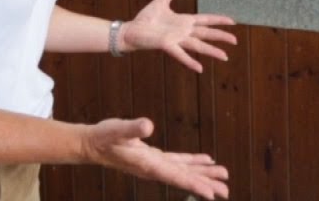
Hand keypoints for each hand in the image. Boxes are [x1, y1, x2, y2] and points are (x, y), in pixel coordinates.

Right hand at [81, 118, 228, 198]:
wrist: (91, 144)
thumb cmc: (104, 137)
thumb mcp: (117, 130)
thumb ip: (132, 128)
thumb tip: (148, 125)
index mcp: (148, 165)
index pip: (176, 178)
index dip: (194, 185)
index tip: (212, 194)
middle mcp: (154, 168)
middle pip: (184, 178)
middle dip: (205, 184)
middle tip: (226, 190)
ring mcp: (155, 164)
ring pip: (184, 171)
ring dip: (203, 174)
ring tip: (222, 176)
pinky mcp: (154, 158)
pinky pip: (178, 162)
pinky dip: (193, 161)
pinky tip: (206, 160)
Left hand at [122, 0, 237, 71]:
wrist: (131, 30)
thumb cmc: (145, 18)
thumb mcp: (161, 1)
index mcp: (184, 21)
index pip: (206, 19)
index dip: (219, 20)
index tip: (232, 21)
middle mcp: (183, 31)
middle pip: (206, 33)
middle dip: (221, 36)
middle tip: (235, 41)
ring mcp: (176, 39)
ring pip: (198, 45)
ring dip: (212, 51)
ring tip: (224, 57)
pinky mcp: (167, 45)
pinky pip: (180, 54)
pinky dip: (190, 62)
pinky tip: (200, 69)